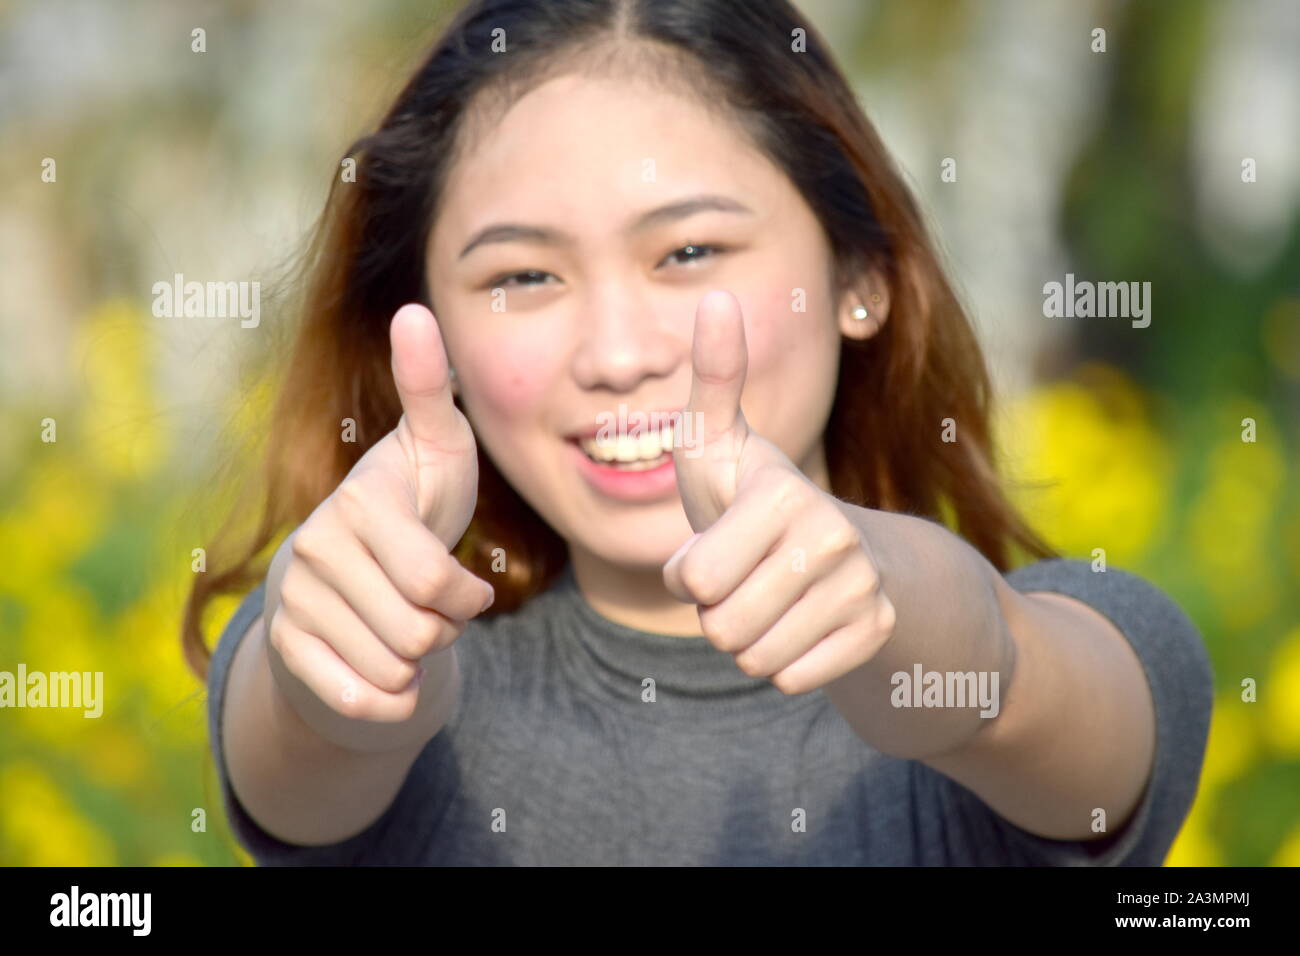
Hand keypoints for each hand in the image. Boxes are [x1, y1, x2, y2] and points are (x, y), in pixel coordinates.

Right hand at [265, 303, 493, 724]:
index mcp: (358, 508)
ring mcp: (293, 604)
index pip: (436, 584)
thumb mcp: (435, 444)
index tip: (467, 587)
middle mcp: (313, 553)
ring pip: (393, 671)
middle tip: (431, 606)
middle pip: (418, 635)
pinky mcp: (286, 650)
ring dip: (417, 661)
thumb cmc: (412, 501)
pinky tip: (390, 671)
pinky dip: (389, 699)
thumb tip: (415, 309)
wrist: (350, 567)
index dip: (467, 598)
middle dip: (443, 630)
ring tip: (405, 623)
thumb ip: (430, 386)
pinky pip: (357, 702)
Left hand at [663, 290, 895, 694]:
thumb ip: (713, 380)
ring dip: (750, 640)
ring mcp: (863, 588)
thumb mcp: (723, 443)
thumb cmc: (758, 499)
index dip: (690, 575)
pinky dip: (786, 664)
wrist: (847, 555)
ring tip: (773, 598)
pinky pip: (793, 680)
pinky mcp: (878, 632)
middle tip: (747, 577)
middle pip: (721, 627)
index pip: (693, 580)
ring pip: (756, 660)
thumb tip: (717, 296)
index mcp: (783, 494)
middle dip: (719, 612)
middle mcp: (833, 537)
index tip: (717, 547)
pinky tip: (803, 625)